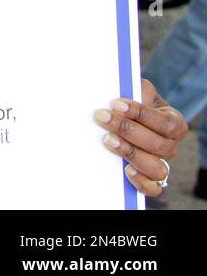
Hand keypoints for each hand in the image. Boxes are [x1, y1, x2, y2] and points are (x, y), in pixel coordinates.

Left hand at [95, 79, 187, 197]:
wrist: (116, 118)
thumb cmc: (127, 102)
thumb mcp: (132, 90)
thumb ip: (132, 88)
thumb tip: (119, 88)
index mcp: (173, 122)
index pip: (166, 123)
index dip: (142, 114)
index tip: (116, 104)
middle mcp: (169, 145)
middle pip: (160, 145)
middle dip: (128, 130)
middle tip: (102, 117)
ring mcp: (160, 163)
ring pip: (157, 168)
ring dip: (131, 153)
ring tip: (107, 140)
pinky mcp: (148, 178)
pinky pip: (152, 188)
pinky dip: (141, 182)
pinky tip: (125, 170)